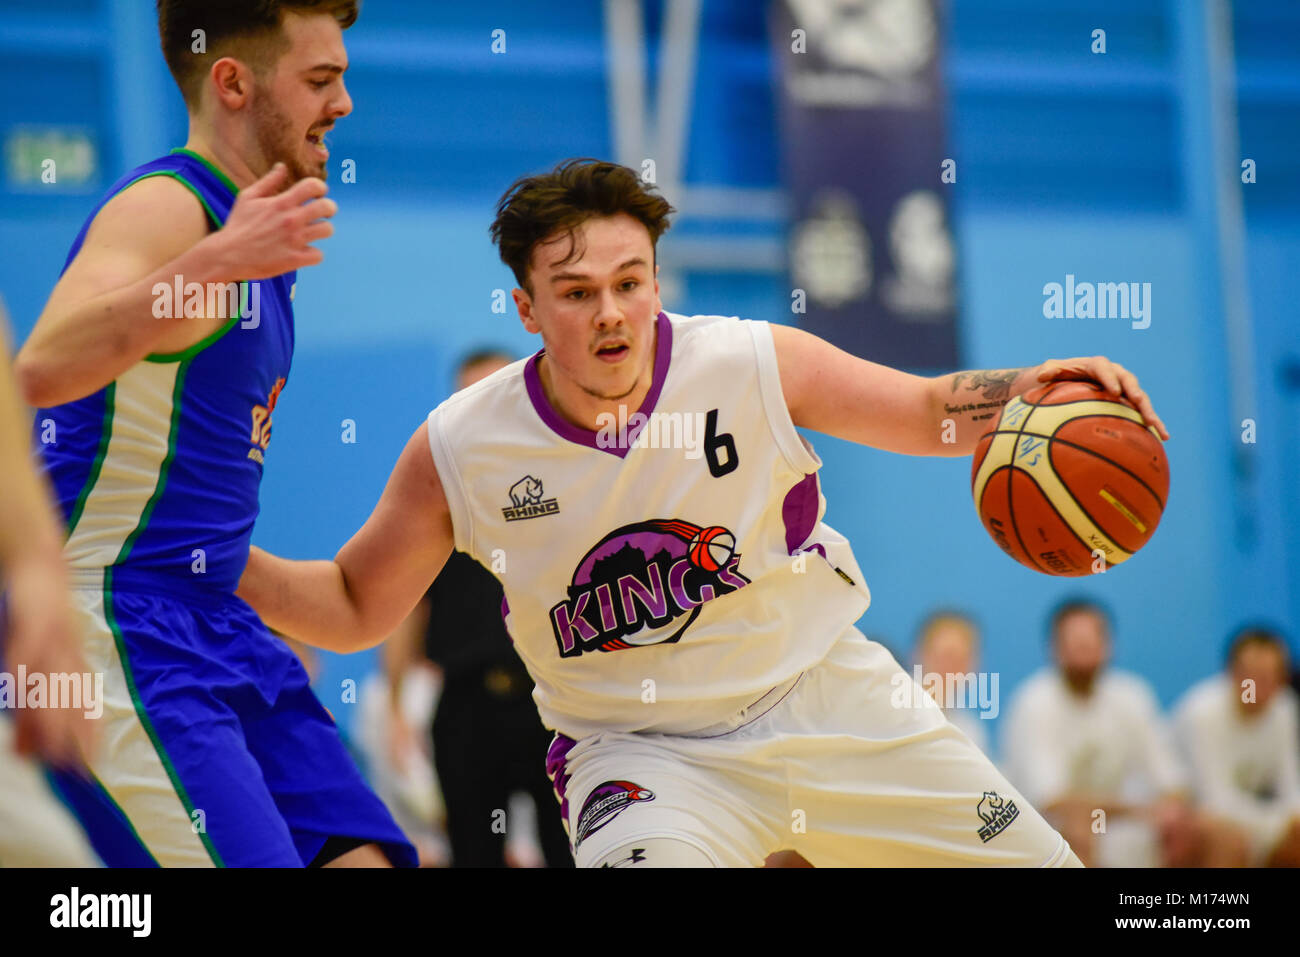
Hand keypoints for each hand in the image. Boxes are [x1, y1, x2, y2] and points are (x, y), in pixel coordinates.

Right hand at [4, 558, 96, 767]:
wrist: (41, 565)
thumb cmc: (39, 618)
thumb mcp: (40, 657)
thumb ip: (35, 700)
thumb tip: (26, 748)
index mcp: (73, 662)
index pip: (83, 705)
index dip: (87, 735)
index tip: (91, 766)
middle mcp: (68, 652)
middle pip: (70, 698)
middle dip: (70, 732)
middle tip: (69, 764)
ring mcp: (52, 635)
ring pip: (50, 676)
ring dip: (48, 706)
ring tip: (48, 736)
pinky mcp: (32, 617)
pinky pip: (27, 644)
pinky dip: (23, 663)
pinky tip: (17, 683)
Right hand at [208, 163, 336, 279]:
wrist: (228, 255)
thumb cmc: (238, 224)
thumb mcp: (247, 197)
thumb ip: (268, 181)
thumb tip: (282, 166)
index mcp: (281, 203)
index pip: (313, 186)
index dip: (320, 188)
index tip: (317, 194)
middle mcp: (291, 219)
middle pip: (327, 207)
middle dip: (329, 208)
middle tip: (322, 213)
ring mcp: (295, 240)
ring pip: (327, 230)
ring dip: (322, 230)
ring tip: (313, 231)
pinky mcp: (295, 259)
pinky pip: (318, 254)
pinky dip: (313, 253)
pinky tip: (304, 251)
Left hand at [1035, 356, 1169, 439]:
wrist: (1068, 378)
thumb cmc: (1057, 374)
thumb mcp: (1050, 370)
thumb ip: (1049, 370)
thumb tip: (1042, 375)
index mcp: (1097, 365)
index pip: (1104, 369)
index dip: (1110, 379)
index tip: (1115, 391)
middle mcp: (1115, 375)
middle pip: (1130, 383)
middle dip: (1137, 395)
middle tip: (1143, 407)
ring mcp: (1124, 388)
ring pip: (1141, 399)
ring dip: (1151, 413)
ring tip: (1159, 429)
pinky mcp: (1128, 402)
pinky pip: (1140, 413)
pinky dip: (1151, 424)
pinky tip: (1162, 439)